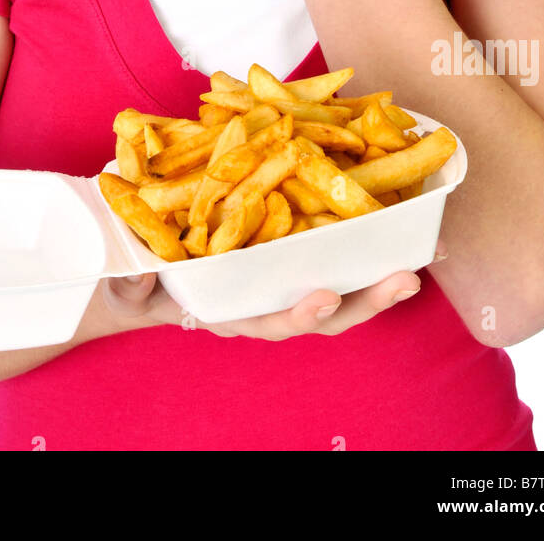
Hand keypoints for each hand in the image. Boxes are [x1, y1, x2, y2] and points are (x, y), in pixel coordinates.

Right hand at [96, 239, 446, 341]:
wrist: (140, 265)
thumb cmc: (134, 277)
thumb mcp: (124, 282)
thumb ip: (130, 282)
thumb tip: (139, 275)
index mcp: (229, 310)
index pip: (268, 322)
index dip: (296, 316)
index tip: (321, 299)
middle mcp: (263, 300)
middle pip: (322, 312)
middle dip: (364, 301)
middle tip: (403, 281)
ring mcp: (280, 277)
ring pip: (337, 285)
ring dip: (378, 276)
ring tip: (419, 258)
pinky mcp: (289, 249)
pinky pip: (331, 251)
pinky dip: (364, 242)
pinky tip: (398, 222)